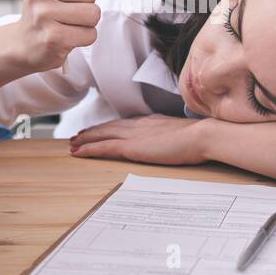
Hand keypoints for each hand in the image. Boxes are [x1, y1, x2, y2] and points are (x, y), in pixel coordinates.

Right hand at [15, 0, 100, 72]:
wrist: (25, 43)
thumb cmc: (46, 5)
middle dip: (85, 2)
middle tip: (65, 9)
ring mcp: (43, 14)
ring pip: (93, 13)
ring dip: (86, 21)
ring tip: (67, 22)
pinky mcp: (53, 38)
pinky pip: (90, 34)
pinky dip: (83, 37)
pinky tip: (66, 36)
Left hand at [69, 115, 212, 165]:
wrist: (203, 135)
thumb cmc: (200, 138)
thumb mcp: (184, 135)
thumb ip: (173, 137)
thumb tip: (174, 141)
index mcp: (152, 121)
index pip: (125, 123)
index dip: (110, 127)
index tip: (100, 130)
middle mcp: (140, 124)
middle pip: (109, 126)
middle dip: (92, 131)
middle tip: (78, 136)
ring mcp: (135, 134)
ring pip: (103, 134)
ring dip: (86, 139)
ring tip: (73, 143)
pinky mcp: (132, 147)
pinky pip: (104, 147)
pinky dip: (89, 149)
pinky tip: (78, 153)